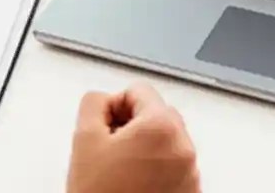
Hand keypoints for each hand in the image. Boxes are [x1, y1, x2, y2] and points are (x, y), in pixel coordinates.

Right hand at [67, 83, 199, 192]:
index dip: (114, 107)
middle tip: (109, 151)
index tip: (104, 127)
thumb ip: (93, 104)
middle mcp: (184, 147)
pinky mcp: (190, 192)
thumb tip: (104, 100)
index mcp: (161, 127)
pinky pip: (173, 168)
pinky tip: (133, 186)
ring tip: (119, 174)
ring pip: (165, 142)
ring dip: (144, 149)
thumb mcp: (84, 140)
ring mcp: (191, 173)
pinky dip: (156, 171)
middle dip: (131, 127)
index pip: (138, 91)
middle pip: (156, 114)